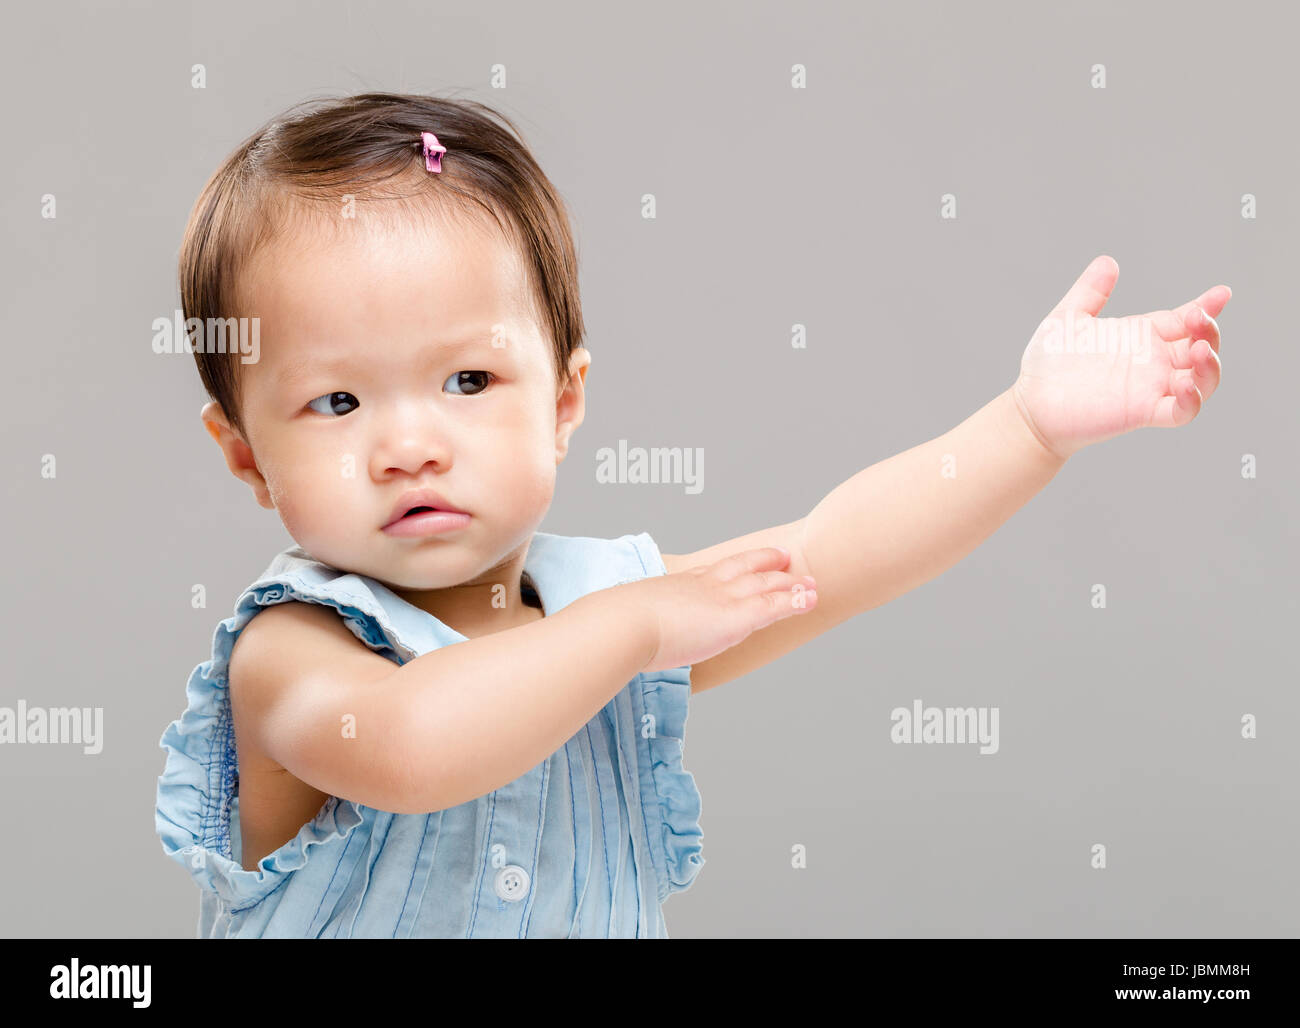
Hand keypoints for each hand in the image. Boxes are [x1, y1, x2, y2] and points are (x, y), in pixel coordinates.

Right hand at [614, 547, 817, 673]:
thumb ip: (637, 627)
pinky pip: (774, 606)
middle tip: (784, 558)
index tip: (743, 563)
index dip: (732, 565)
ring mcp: (722, 598)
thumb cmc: (618, 627)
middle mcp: (705, 585)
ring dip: (790, 583)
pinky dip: (795, 601)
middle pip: (743, 568)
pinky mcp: (737, 616)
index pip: (712, 571)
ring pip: (764, 584)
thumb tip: (624, 641)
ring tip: (810, 583)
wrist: (624, 624)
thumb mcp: (630, 620)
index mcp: (679, 585)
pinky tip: (811, 599)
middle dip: (766, 563)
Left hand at [1012, 255, 1229, 459]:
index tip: (1222, 293)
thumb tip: (1107, 261)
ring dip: (1211, 366)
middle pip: (1202, 346)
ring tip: (1202, 350)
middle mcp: (1153, 362)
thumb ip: (1090, 291)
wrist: (1030, 404)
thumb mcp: (1069, 318)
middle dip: (1211, 331)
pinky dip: (1192, 400)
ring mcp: (1151, 389)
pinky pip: (1181, 411)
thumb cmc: (1048, 365)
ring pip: (1202, 380)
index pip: (1185, 319)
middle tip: (1199, 318)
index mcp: (1142, 336)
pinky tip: (1185, 385)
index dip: (1207, 306)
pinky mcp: (1142, 413)